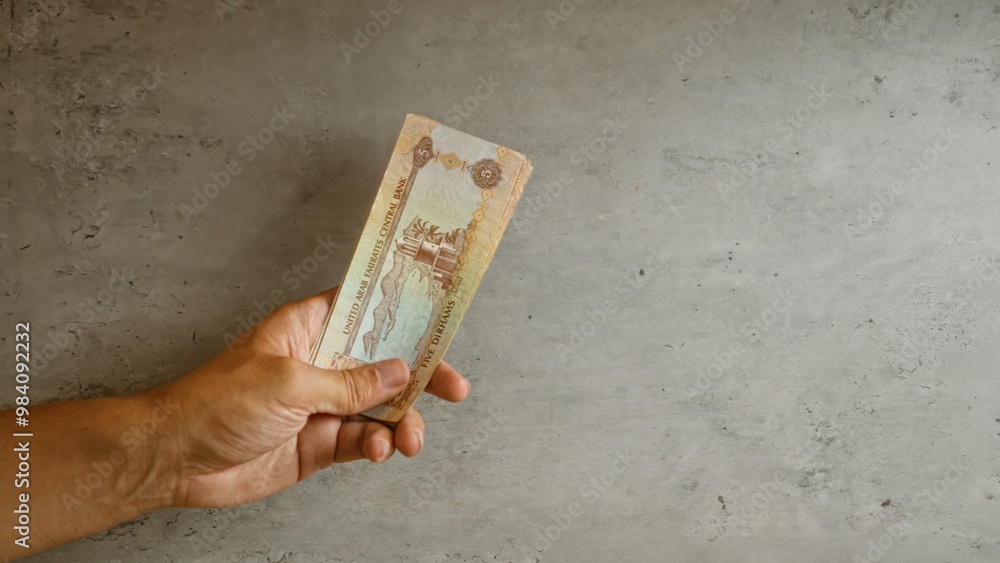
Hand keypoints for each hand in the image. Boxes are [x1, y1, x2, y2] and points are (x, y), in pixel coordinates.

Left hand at [145, 287, 469, 508]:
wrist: (176, 459)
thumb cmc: (214, 403)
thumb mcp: (288, 383)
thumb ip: (349, 382)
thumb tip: (398, 373)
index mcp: (308, 329)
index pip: (365, 308)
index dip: (402, 309)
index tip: (440, 313)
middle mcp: (320, 363)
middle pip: (385, 361)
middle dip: (421, 374)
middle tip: (453, 386)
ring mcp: (322, 404)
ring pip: (381, 407)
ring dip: (403, 421)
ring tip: (410, 439)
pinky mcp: (320, 442)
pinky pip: (365, 440)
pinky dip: (379, 445)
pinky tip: (380, 450)